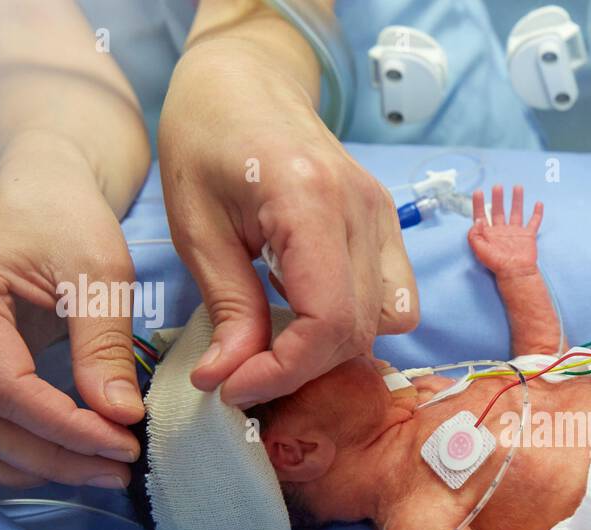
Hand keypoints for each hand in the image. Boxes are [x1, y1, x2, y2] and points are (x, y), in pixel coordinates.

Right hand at [0, 133, 142, 486]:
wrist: (44, 192)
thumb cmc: (69, 218)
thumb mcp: (100, 272)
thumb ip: (104, 346)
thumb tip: (119, 417)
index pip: (4, 387)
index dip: (64, 427)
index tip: (123, 443)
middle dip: (55, 455)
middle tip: (120, 469)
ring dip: (29, 465)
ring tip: (96, 469)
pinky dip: (2, 455)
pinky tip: (56, 459)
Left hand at [158, 42, 417, 407]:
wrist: (243, 83)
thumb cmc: (206, 141)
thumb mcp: (195, 229)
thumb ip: (226, 308)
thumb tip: (230, 380)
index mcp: (311, 200)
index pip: (330, 320)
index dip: (286, 370)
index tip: (236, 386)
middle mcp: (364, 209)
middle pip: (360, 329)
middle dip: (302, 368)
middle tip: (243, 375)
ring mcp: (385, 216)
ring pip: (389, 321)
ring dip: (336, 350)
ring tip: (280, 346)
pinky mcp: (387, 224)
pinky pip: (395, 298)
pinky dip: (357, 322)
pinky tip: (310, 313)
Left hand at [468, 185, 542, 277]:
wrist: (515, 272)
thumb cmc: (496, 263)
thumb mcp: (478, 249)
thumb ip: (474, 234)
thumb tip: (478, 219)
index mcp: (488, 234)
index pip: (481, 215)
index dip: (478, 203)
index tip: (478, 191)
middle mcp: (501, 231)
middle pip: (498, 210)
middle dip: (497, 198)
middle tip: (497, 186)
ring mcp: (515, 232)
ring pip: (516, 212)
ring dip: (517, 200)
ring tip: (517, 187)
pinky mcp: (528, 236)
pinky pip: (534, 222)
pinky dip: (537, 213)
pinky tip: (538, 204)